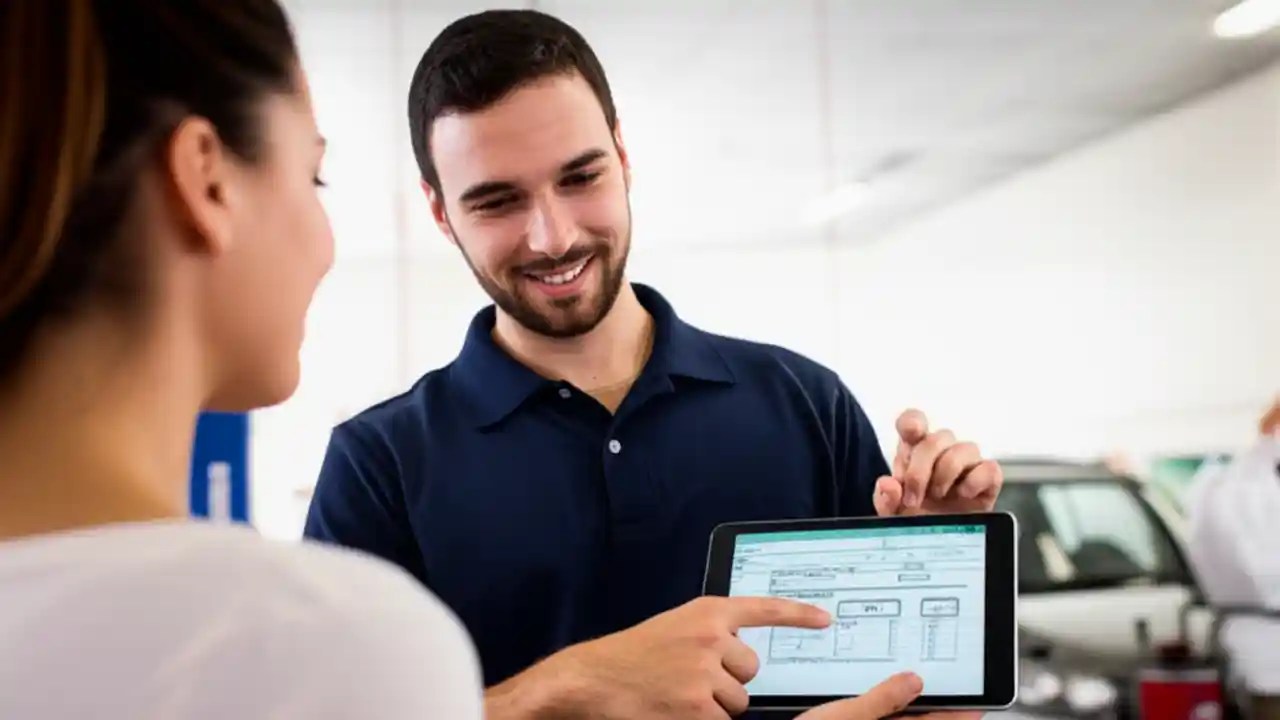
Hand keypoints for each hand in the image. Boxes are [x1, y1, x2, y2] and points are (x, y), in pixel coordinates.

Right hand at [548, 595, 830, 717]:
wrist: (592, 680)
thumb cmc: (630, 658)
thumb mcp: (673, 629)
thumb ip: (709, 634)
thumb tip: (742, 656)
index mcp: (706, 613)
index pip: (764, 608)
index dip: (799, 615)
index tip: (826, 618)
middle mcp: (711, 638)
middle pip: (750, 670)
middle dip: (728, 681)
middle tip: (688, 680)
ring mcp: (705, 673)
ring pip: (738, 702)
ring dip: (715, 707)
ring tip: (676, 696)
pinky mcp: (697, 708)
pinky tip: (674, 711)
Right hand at [799, 672, 984, 719]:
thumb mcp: (847, 718)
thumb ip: (883, 700)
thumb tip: (915, 680)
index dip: (965, 709)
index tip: (979, 694)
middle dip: (934, 702)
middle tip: (951, 681)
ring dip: (909, 703)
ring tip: (917, 680)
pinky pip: (880, 718)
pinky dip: (886, 707)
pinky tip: (879, 692)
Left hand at [873, 409, 1002, 515]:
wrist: (941, 547)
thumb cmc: (918, 522)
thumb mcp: (894, 514)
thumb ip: (886, 499)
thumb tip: (888, 483)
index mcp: (914, 452)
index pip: (914, 422)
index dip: (912, 422)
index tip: (911, 433)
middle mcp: (942, 453)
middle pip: (936, 439)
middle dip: (920, 469)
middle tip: (913, 497)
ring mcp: (967, 464)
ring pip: (964, 448)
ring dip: (946, 473)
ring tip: (938, 497)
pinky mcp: (988, 481)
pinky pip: (990, 468)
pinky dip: (975, 481)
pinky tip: (963, 496)